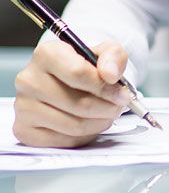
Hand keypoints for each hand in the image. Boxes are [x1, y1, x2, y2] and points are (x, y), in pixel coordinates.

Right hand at [13, 39, 131, 148]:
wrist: (65, 81)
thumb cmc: (83, 66)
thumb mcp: (104, 52)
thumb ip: (113, 57)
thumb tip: (111, 74)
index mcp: (46, 54)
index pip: (78, 73)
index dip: (105, 87)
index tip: (122, 94)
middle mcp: (29, 79)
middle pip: (79, 103)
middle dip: (107, 108)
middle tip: (118, 107)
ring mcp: (23, 106)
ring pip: (74, 125)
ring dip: (99, 123)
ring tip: (106, 114)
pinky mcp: (24, 129)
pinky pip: (64, 140)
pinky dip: (84, 136)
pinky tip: (88, 123)